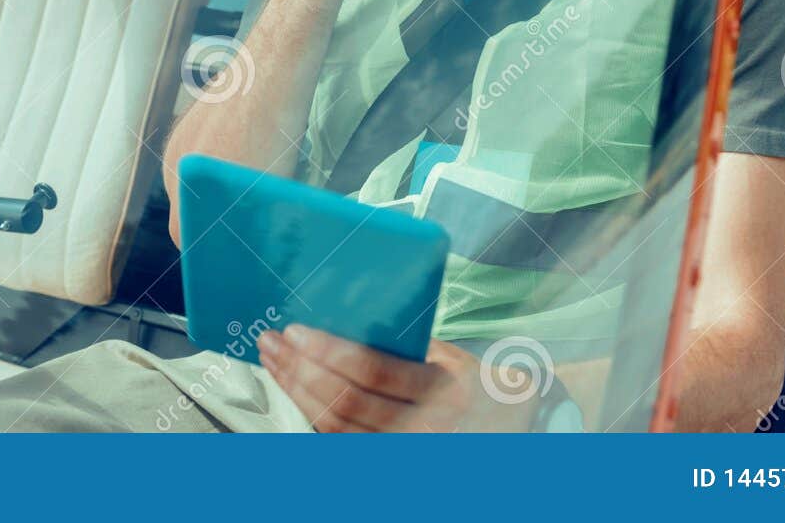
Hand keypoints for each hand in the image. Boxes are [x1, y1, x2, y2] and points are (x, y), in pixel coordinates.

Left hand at [258, 325, 533, 431]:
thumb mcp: (455, 360)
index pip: (374, 372)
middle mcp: (426, 427)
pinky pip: (341, 446)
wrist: (512, 433)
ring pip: (336, 429)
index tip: (296, 330)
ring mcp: (408, 452)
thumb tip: (347, 320)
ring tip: (274, 361)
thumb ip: (409, 346)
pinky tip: (293, 395)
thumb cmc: (478, 387)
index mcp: (445, 389)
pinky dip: (310, 419)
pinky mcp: (390, 464)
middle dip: (300, 370)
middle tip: (272, 341)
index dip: (329, 352)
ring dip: (296, 393)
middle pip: (346, 402)